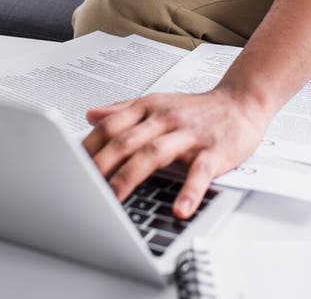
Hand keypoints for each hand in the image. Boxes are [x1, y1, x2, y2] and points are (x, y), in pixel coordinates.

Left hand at [82, 88, 268, 217]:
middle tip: (81, 189)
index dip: (88, 147)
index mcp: (150, 107)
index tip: (69, 167)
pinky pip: (200, 171)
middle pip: (126, 140)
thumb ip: (124, 109)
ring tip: (113, 201)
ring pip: (154, 153)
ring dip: (131, 177)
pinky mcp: (214, 151)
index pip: (111, 125)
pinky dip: (189, 190)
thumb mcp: (158, 103)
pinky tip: (180, 208)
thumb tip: (91, 115)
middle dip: (100, 166)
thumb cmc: (197, 109)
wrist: (241, 102)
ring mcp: (189, 134)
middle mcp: (166, 118)